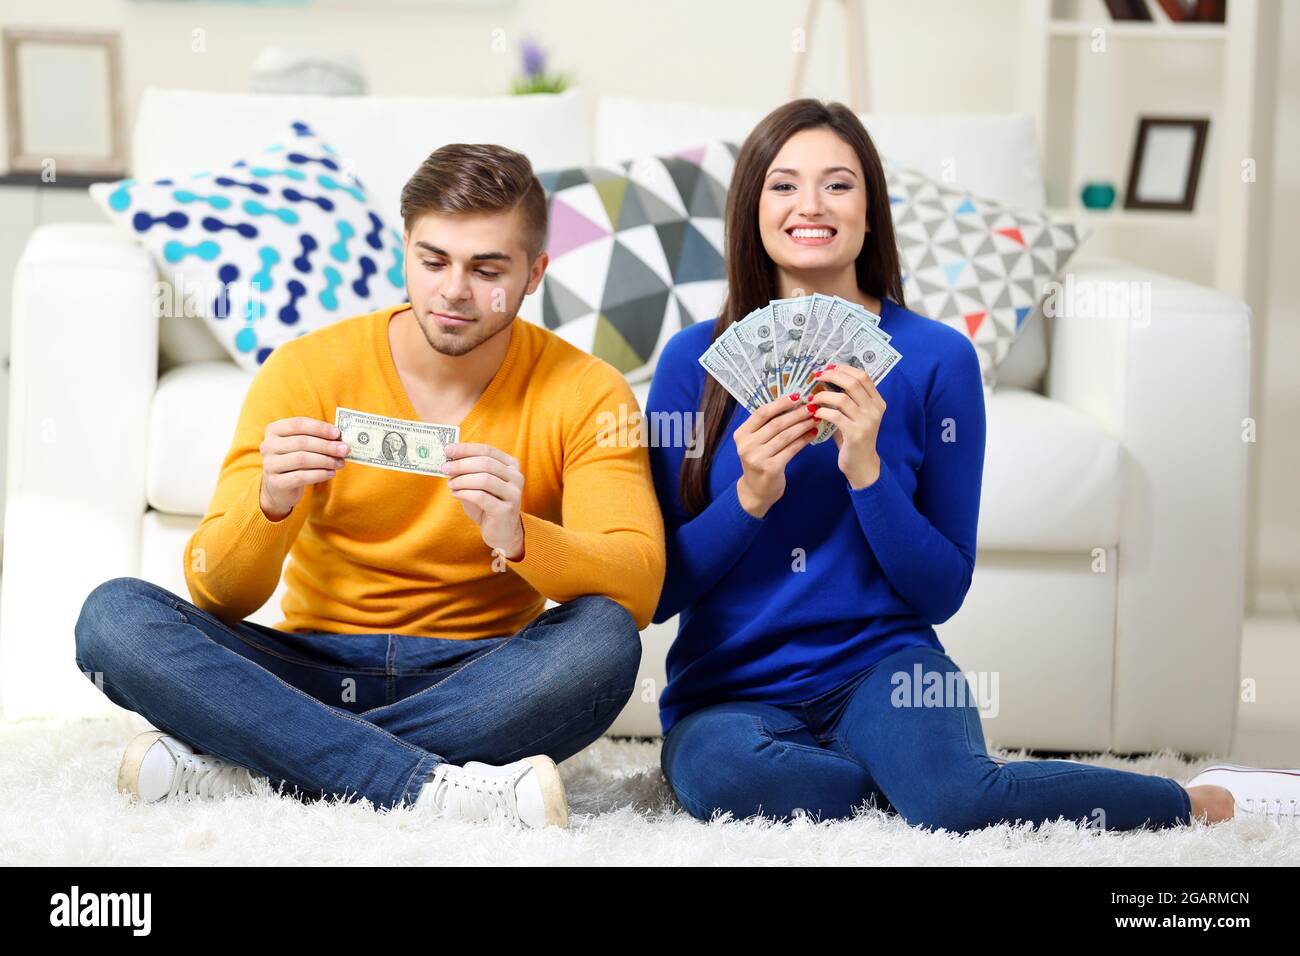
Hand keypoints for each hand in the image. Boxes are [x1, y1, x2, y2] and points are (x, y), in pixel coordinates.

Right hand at [259, 417, 347, 520]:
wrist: (280, 487)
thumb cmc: (295, 460)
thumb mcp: (302, 446)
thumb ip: (317, 438)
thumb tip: (341, 439)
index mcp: (274, 430)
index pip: (298, 423)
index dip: (319, 427)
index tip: (337, 433)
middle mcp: (268, 445)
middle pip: (302, 442)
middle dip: (327, 446)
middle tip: (345, 450)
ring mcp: (270, 464)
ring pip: (302, 459)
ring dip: (325, 460)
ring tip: (340, 463)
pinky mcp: (276, 482)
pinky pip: (301, 477)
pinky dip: (319, 474)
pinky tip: (331, 473)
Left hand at [443, 442, 525, 558]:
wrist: (501, 532)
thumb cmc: (487, 505)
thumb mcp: (478, 485)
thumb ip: (468, 471)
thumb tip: (449, 460)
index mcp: (511, 465)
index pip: (487, 450)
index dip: (466, 449)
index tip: (447, 449)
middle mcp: (516, 477)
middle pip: (485, 463)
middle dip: (461, 464)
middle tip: (445, 468)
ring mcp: (513, 494)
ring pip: (484, 479)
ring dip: (462, 480)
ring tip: (451, 484)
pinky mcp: (506, 510)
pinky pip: (481, 497)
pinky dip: (465, 493)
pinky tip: (456, 494)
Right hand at [733, 393, 818, 517]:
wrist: (756, 491)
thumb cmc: (759, 461)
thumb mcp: (755, 442)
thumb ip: (766, 426)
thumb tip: (791, 403)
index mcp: (741, 434)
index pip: (761, 413)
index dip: (780, 403)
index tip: (796, 396)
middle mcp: (747, 445)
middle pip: (776, 423)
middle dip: (796, 413)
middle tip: (812, 406)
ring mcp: (758, 458)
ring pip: (785, 435)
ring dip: (803, 425)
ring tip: (815, 417)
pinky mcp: (771, 468)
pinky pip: (792, 449)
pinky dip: (804, 439)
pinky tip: (813, 433)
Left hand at [806, 363, 884, 488]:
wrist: (862, 465)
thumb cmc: (854, 438)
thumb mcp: (855, 415)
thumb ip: (847, 399)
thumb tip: (827, 379)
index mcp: (878, 402)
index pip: (862, 376)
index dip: (844, 369)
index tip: (829, 368)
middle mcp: (875, 409)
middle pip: (853, 383)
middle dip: (832, 376)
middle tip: (817, 377)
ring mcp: (867, 422)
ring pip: (842, 398)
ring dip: (823, 395)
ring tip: (813, 399)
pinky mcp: (855, 434)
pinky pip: (835, 416)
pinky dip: (822, 411)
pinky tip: (815, 413)